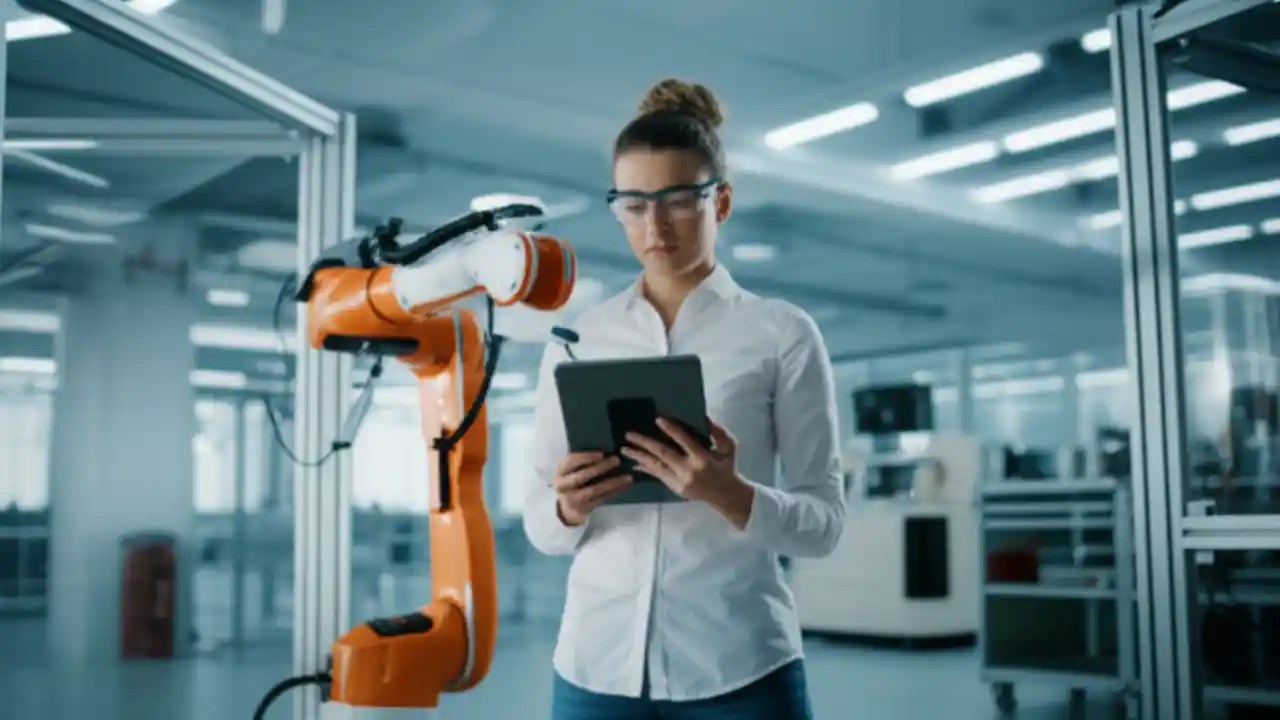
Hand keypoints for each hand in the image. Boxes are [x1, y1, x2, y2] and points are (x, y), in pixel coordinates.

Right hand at [554, 451, 632, 526]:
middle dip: (600, 468)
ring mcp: (573, 499)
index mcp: (560, 471)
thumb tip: (605, 446)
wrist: (567, 507)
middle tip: (617, 460)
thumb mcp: (571, 470)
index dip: (586, 457)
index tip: (601, 454)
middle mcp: (563, 486)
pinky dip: (615, 491)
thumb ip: (581, 461)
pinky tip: (625, 485)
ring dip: (612, 482)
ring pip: (594, 490)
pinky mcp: (584, 509)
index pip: (571, 462)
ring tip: (627, 476)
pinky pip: (602, 499)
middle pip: (582, 476)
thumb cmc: (572, 480)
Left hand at [621, 417, 754, 529]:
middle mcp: (689, 470)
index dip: (671, 430)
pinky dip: (645, 468)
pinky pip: (657, 475)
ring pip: (656, 466)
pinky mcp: (675, 488)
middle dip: (644, 443)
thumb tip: (703, 417)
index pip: (684, 441)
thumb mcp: (729, 447)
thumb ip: (717, 432)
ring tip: (624, 449)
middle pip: (663, 453)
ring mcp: (680, 481)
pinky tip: (634, 463)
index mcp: (703, 458)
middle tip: (629, 434)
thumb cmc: (727, 467)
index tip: (657, 419)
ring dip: (638, 456)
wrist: (726, 496)